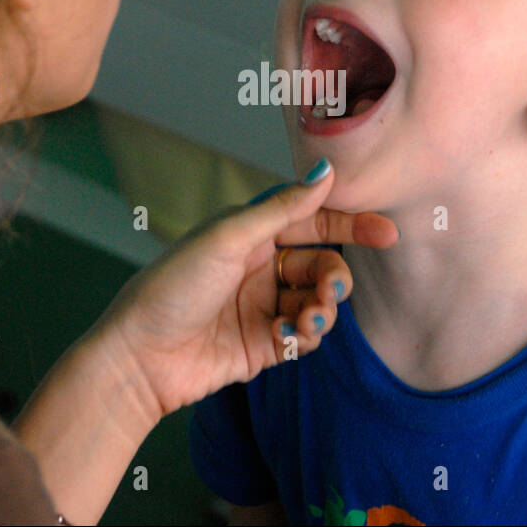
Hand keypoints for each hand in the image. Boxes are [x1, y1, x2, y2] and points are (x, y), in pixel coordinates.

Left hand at [95, 159, 396, 419]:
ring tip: (305, 319)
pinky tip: (285, 337)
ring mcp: (263, 308)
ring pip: (318, 303)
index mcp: (251, 235)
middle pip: (321, 264)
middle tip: (330, 289)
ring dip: (322, 309)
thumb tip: (326, 170)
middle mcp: (260, 269)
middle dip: (334, 277)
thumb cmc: (172, 287)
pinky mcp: (264, 346)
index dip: (350, 225)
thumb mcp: (228, 237)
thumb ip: (283, 208)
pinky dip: (305, 335)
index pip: (312, 222)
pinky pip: (305, 336)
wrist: (140, 356)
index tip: (386, 232)